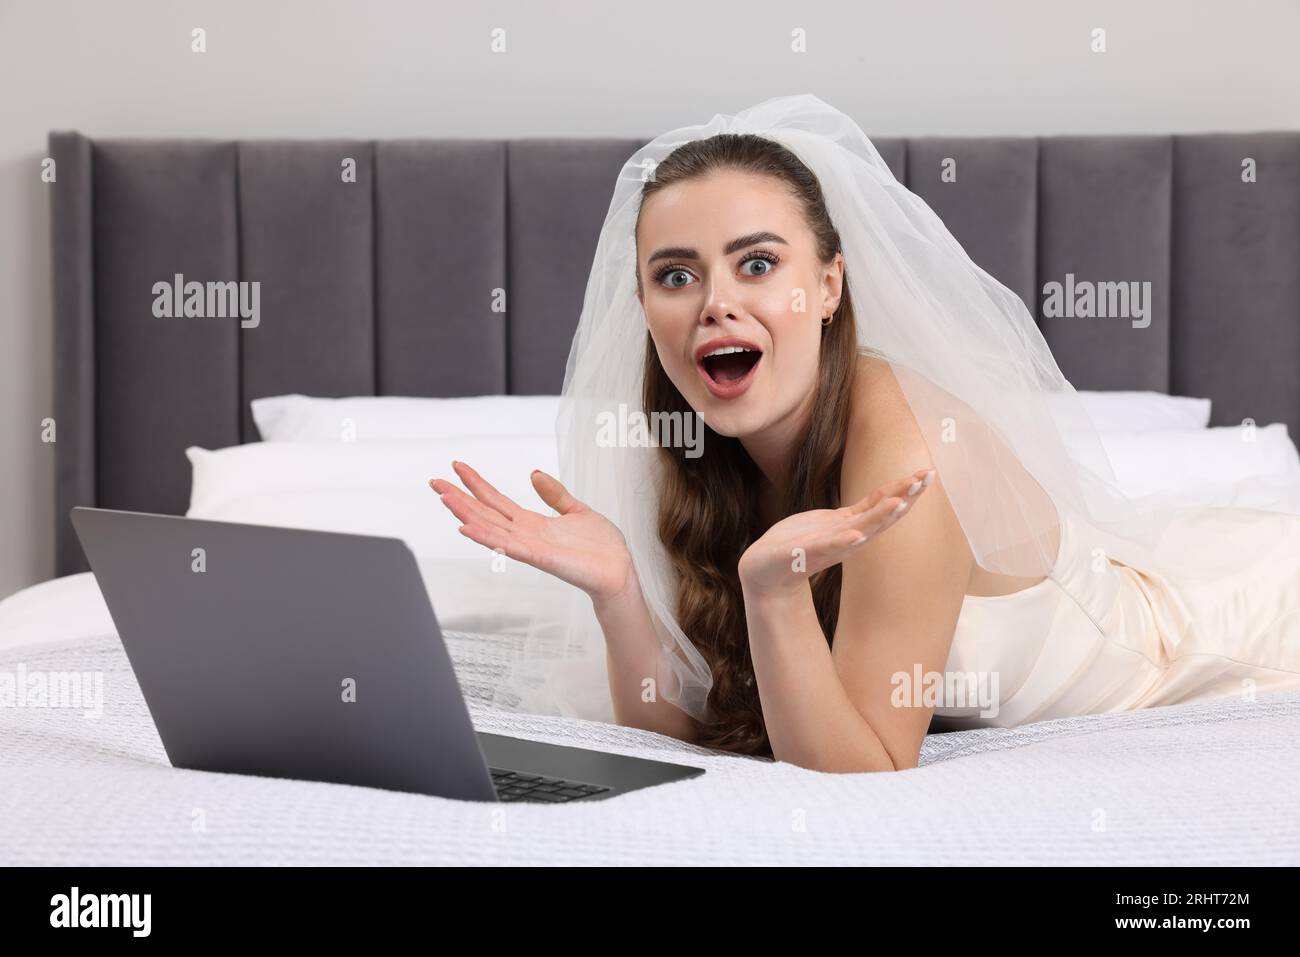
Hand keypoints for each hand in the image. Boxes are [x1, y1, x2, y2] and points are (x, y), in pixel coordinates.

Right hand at [429, 461, 635, 604]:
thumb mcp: (577, 510)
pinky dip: (486, 538)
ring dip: (466, 514)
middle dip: (460, 498)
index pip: (497, 501)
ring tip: (444, 499)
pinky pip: (508, 546)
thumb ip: (555, 494)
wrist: (618, 571)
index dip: (477, 484)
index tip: (458, 467)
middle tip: (435, 481)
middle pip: (485, 513)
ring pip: (490, 528)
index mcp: (533, 523)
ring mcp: (530, 547)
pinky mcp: (541, 557)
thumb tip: (534, 473)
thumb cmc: (601, 547)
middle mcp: (525, 535)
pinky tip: (467, 529)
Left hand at [737, 468, 935, 593]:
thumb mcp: (833, 520)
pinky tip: (856, 535)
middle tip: (923, 481)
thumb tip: (887, 496)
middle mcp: (847, 537)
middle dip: (903, 498)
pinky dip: (843, 541)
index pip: (883, 503)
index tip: (927, 474)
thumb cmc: (799, 541)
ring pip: (861, 531)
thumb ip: (859, 511)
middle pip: (881, 516)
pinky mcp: (806, 553)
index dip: (904, 489)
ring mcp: (828, 546)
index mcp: (851, 525)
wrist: (765, 569)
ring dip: (879, 518)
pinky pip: (827, 547)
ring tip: (898, 503)